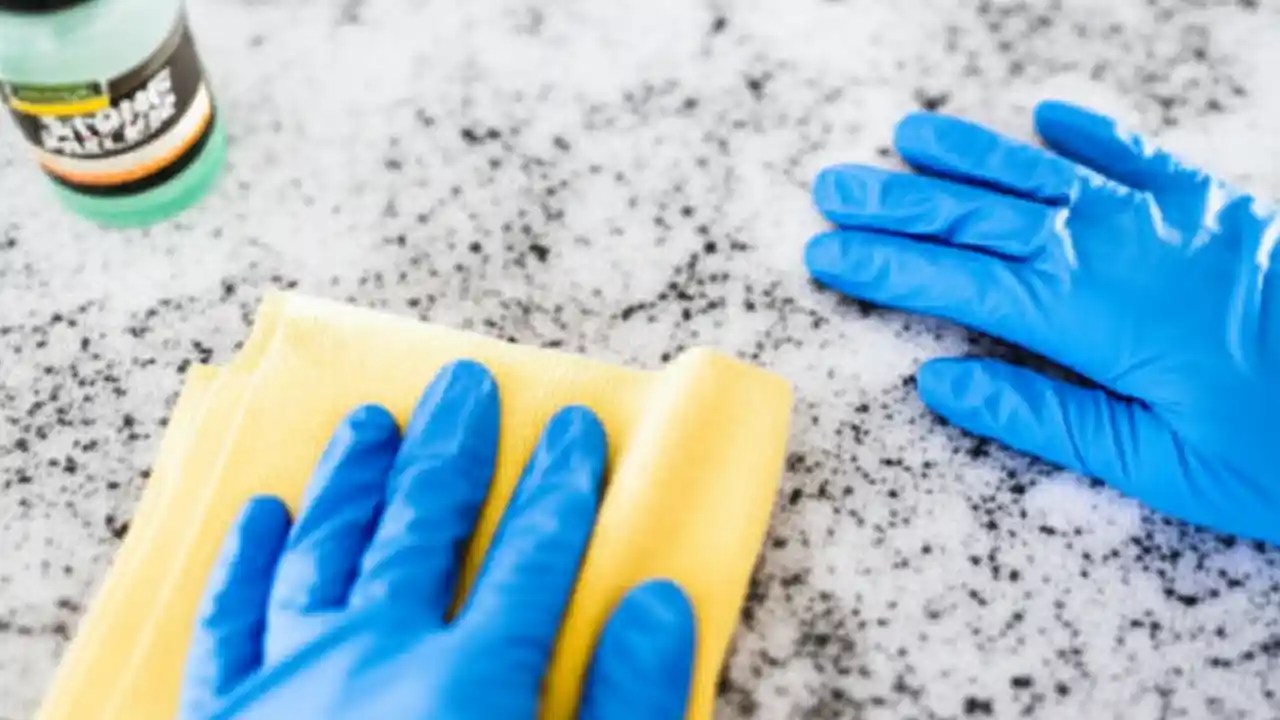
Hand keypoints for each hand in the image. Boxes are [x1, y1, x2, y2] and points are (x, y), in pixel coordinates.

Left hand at [180, 360, 694, 718]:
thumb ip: (630, 708)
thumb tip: (659, 601)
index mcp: (472, 684)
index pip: (534, 556)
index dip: (562, 487)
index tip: (575, 427)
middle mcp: (375, 660)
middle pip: (424, 529)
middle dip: (453, 452)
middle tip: (465, 386)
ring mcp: (288, 687)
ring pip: (323, 552)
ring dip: (353, 481)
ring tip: (374, 424)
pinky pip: (229, 626)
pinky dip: (246, 567)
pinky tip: (261, 516)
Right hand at [806, 100, 1279, 543]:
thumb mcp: (1156, 466)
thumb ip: (1042, 414)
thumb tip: (940, 380)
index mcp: (1094, 316)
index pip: (959, 280)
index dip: (886, 263)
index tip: (826, 250)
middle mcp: (1118, 248)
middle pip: (984, 215)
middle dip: (898, 201)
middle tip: (832, 186)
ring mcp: (1169, 216)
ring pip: (1042, 174)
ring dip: (967, 154)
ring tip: (902, 135)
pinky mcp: (1216, 204)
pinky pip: (1136, 153)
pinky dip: (1086, 131)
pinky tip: (1044, 114)